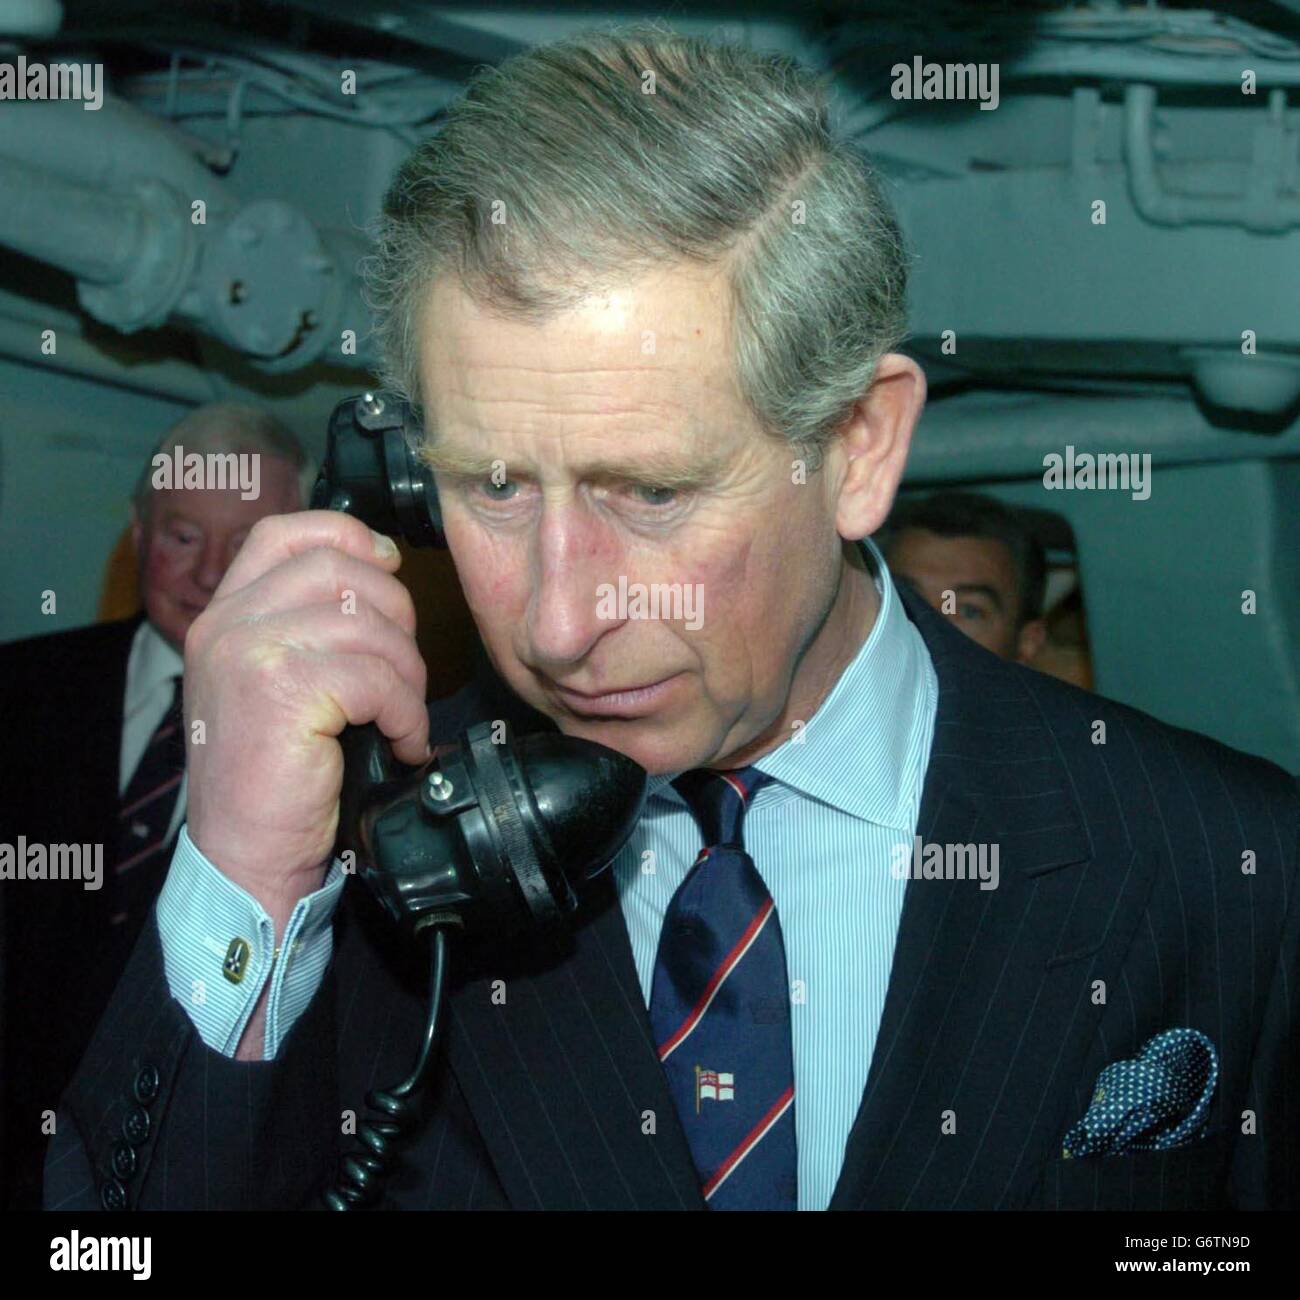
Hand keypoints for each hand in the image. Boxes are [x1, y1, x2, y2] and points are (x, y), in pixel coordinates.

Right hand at [183, 511, 428, 915]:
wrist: (245, 856)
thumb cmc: (273, 778)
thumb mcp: (275, 683)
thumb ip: (306, 626)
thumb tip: (380, 570)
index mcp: (224, 614)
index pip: (287, 532)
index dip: (349, 536)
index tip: (389, 567)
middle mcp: (229, 624)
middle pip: (342, 570)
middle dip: (397, 618)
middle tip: (403, 672)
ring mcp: (252, 653)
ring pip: (370, 627)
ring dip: (407, 677)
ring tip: (402, 718)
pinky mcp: (285, 692)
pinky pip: (378, 679)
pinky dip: (407, 714)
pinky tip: (402, 743)